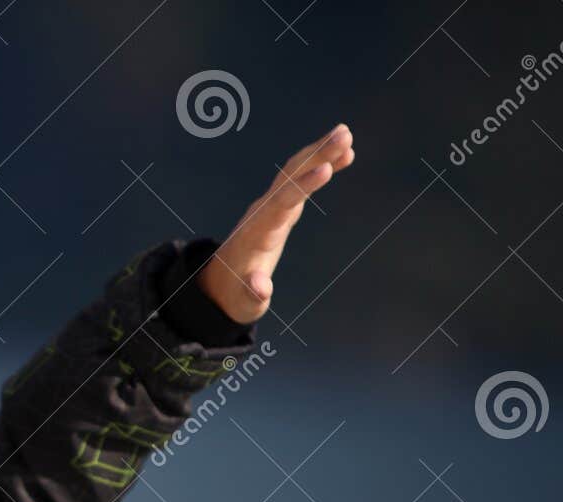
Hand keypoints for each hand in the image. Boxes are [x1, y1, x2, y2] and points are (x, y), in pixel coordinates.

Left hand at [196, 122, 356, 324]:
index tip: (326, 169)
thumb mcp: (243, 303)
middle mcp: (263, 213)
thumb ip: (252, 294)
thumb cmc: (234, 295)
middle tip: (344, 135)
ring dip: (319, 152)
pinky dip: (320, 165)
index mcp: (257, 234)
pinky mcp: (280, 206)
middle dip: (316, 156)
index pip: (282, 204)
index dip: (303, 186)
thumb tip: (261, 287)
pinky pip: (300, 180)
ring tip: (347, 133)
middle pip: (290, 179)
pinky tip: (346, 154)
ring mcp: (270, 207)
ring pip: (294, 173)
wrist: (219, 284)